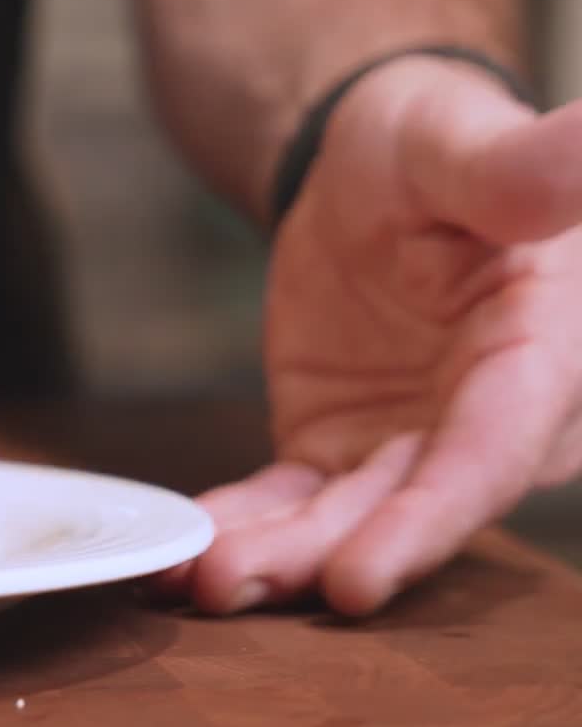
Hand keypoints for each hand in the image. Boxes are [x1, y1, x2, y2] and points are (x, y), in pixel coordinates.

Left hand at [163, 56, 581, 615]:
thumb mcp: (458, 142)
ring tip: (202, 581)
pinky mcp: (343, 450)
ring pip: (346, 518)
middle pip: (411, 506)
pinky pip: (292, 500)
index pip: (490, 449)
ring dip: (275, 556)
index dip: (429, 516)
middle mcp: (486, 418)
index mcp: (541, 351)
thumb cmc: (433, 144)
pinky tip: (185, 557)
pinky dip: (242, 527)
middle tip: (234, 584)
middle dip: (327, 554)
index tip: (359, 574)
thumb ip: (518, 170)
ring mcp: (411, 443)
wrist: (372, 174)